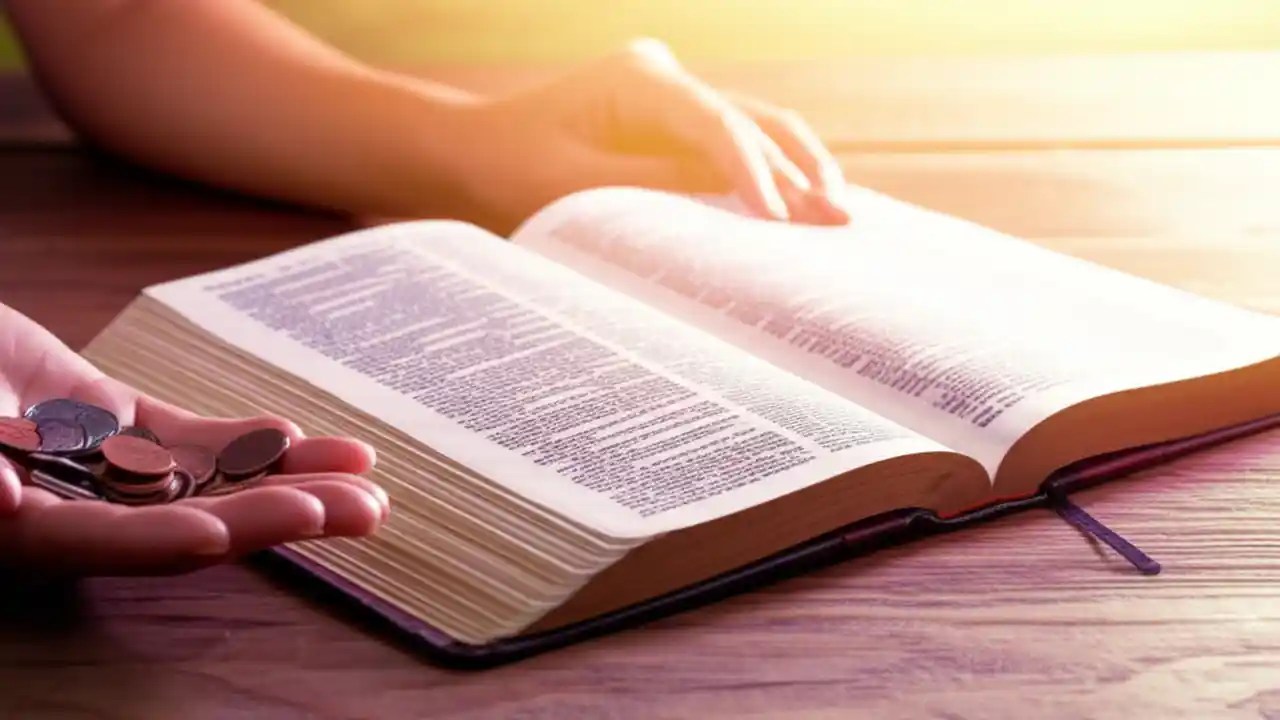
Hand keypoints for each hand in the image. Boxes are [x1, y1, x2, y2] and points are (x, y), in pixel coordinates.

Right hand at [0, 303, 388, 577]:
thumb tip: (8, 502)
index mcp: (29, 531)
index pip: (117, 542)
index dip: (186, 537)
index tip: (261, 527)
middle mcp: (75, 512)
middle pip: (190, 519)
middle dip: (280, 516)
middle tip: (366, 512)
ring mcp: (101, 468)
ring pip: (208, 480)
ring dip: (289, 481)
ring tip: (367, 478)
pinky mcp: (113, 426)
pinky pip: (192, 440)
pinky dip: (249, 442)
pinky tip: (308, 442)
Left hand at [460, 39, 849, 230]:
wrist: (469, 157)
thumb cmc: (510, 170)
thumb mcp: (579, 189)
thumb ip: (662, 190)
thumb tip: (744, 207)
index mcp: (636, 78)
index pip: (714, 122)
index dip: (752, 171)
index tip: (780, 220)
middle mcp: (664, 75)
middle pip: (750, 119)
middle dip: (795, 172)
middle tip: (840, 221)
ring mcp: (672, 97)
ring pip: (754, 128)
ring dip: (795, 170)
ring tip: (839, 214)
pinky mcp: (673, 125)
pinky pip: (731, 149)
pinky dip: (765, 178)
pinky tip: (803, 208)